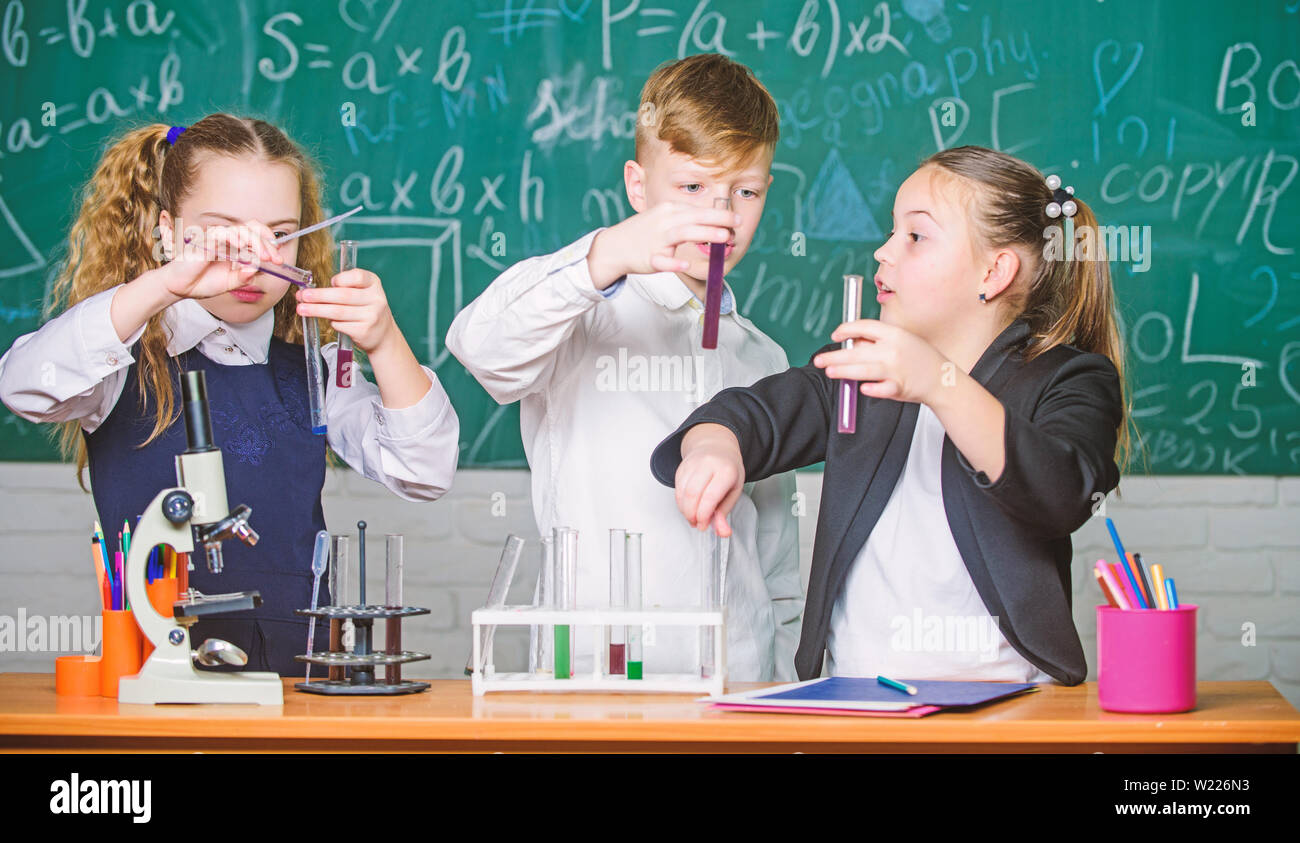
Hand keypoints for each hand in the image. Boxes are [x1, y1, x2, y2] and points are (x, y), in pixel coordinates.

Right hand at [157, 220, 283, 299]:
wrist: (180, 288)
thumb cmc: (203, 283)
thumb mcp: (231, 283)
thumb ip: (244, 277)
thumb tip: (257, 269)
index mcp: (235, 247)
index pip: (255, 235)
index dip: (268, 242)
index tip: (278, 257)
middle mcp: (227, 240)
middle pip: (251, 229)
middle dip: (267, 243)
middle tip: (275, 258)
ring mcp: (216, 238)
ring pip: (240, 230)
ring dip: (255, 242)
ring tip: (263, 257)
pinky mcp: (205, 240)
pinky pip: (222, 233)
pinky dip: (235, 238)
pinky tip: (243, 248)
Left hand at [294, 268, 396, 353]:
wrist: (383, 335)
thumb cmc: (367, 309)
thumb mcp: (364, 292)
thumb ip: (346, 287)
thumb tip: (312, 289)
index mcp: (374, 284)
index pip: (357, 276)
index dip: (341, 279)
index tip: (330, 282)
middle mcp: (376, 299)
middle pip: (343, 295)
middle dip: (319, 295)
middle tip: (303, 296)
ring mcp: (371, 316)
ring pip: (338, 312)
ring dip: (317, 310)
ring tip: (302, 309)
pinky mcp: (364, 331)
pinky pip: (340, 325)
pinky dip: (331, 322)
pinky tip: (327, 320)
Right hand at [587, 202, 739, 287]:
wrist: (615, 246)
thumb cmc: (645, 232)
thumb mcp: (665, 218)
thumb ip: (688, 220)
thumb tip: (715, 224)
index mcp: (670, 210)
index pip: (698, 210)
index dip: (719, 214)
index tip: (736, 219)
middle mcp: (664, 221)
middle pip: (694, 218)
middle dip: (717, 220)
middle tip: (737, 224)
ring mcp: (656, 239)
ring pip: (682, 234)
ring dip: (704, 234)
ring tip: (723, 238)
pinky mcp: (649, 257)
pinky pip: (662, 260)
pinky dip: (673, 263)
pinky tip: (685, 265)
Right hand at [674, 423, 745, 536]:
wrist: (716, 446)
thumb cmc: (727, 469)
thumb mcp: (734, 491)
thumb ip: (725, 513)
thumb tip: (722, 532)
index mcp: (726, 470)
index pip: (711, 497)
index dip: (704, 515)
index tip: (704, 525)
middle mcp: (708, 464)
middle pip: (693, 494)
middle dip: (692, 514)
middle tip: (697, 523)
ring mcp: (693, 463)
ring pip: (682, 492)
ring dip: (685, 510)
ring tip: (692, 517)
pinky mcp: (682, 466)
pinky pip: (677, 488)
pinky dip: (680, 502)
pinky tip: (687, 507)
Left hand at [814, 319, 949, 404]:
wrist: (942, 378)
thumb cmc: (918, 357)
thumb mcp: (900, 340)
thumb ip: (877, 341)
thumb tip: (850, 342)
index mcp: (893, 334)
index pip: (864, 327)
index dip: (845, 329)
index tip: (835, 335)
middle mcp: (893, 350)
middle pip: (857, 351)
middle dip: (835, 356)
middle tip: (819, 360)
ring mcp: (896, 369)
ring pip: (863, 370)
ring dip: (843, 371)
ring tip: (829, 372)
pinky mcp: (899, 387)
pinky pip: (880, 389)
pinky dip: (870, 389)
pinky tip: (861, 388)